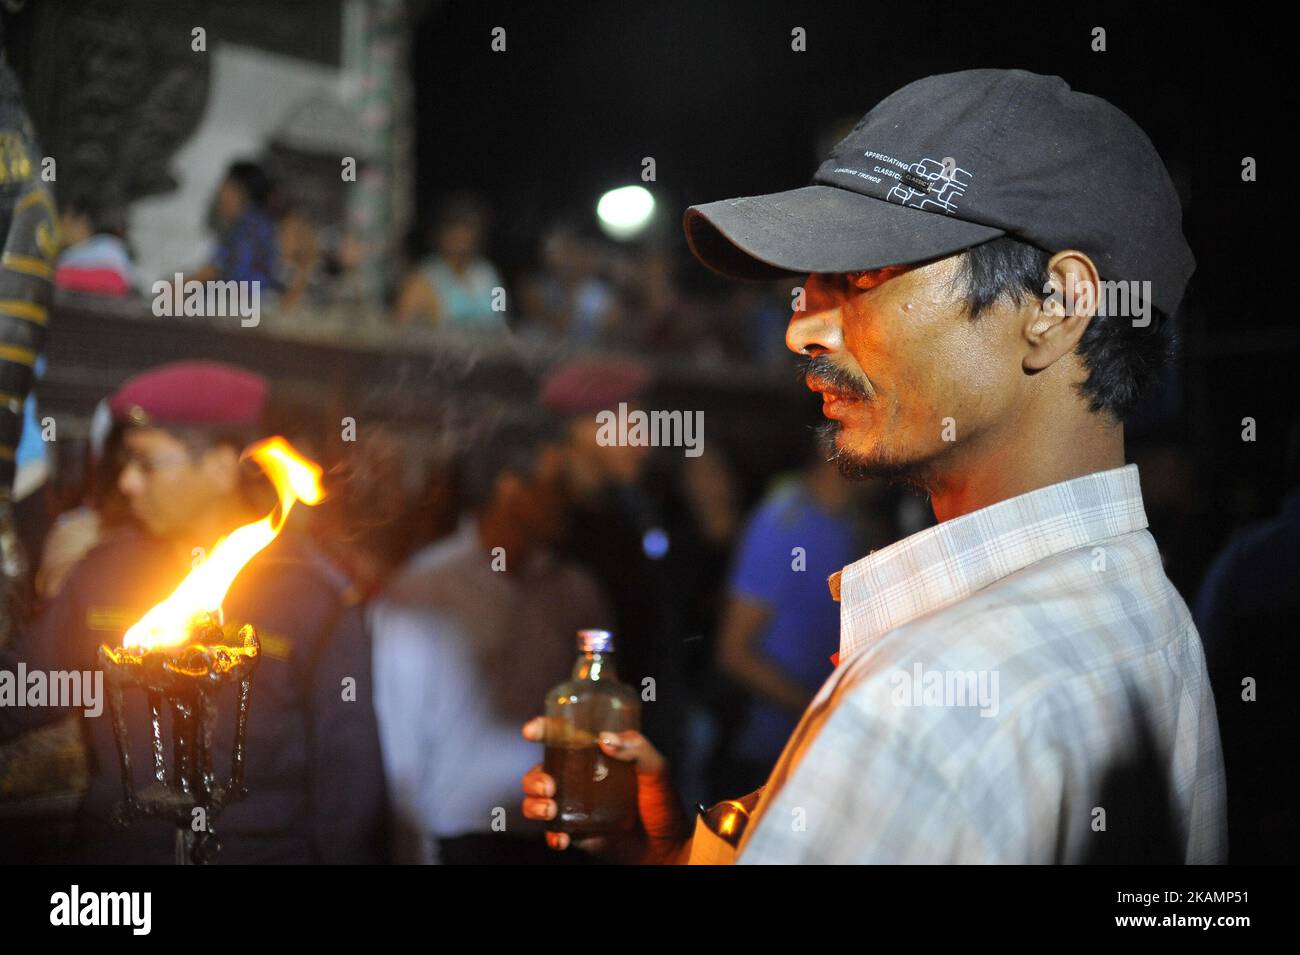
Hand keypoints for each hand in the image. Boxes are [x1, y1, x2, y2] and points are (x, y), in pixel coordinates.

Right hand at [521, 717, 690, 863]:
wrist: (668, 847)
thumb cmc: (664, 804)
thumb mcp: (656, 769)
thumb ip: (637, 748)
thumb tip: (605, 738)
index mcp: (596, 757)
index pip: (564, 737)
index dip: (544, 729)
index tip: (531, 731)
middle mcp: (582, 779)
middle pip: (541, 771)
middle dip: (534, 777)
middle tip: (548, 786)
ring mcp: (577, 807)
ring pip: (538, 801)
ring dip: (534, 804)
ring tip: (550, 808)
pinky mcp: (578, 833)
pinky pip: (553, 832)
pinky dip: (550, 834)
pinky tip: (561, 837)